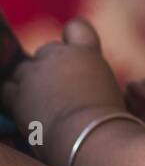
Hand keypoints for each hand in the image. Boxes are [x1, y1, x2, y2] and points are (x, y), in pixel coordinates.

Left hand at [0, 18, 124, 165]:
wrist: (90, 137)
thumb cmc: (110, 124)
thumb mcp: (113, 94)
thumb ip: (94, 84)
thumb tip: (85, 94)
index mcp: (87, 53)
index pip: (77, 28)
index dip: (73, 39)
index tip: (74, 56)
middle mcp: (58, 56)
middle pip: (46, 51)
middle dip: (49, 68)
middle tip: (59, 93)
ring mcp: (35, 74)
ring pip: (22, 70)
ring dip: (28, 83)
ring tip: (40, 105)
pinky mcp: (17, 95)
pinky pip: (6, 91)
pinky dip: (13, 98)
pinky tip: (22, 111)